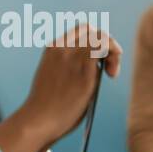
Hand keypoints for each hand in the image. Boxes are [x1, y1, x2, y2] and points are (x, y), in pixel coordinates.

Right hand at [0, 24, 121, 151]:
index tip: (96, 57)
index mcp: (52, 49)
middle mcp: (62, 49)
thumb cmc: (46, 105)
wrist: (38, 120)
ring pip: (102, 38)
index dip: (94, 38)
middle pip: (93, 30)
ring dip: (113, 51)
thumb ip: (70, 64)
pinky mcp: (85, 73)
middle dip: (106, 42)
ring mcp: (73, 59)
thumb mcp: (53, 75)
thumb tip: (98, 62)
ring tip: (111, 71)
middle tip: (109, 62)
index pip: (80, 30)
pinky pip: (105, 51)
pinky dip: (114, 58)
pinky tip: (112, 74)